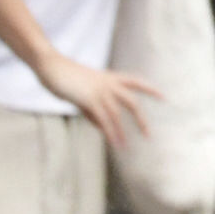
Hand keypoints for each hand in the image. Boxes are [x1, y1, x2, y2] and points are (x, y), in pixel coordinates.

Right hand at [41, 55, 157, 149]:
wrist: (51, 65)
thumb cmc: (63, 77)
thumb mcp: (81, 94)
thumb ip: (93, 111)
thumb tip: (103, 128)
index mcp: (108, 77)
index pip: (135, 82)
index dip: (150, 89)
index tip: (163, 97)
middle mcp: (108, 83)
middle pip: (131, 101)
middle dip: (140, 118)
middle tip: (148, 134)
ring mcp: (99, 90)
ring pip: (118, 114)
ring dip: (123, 132)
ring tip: (127, 148)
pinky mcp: (89, 98)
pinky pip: (104, 118)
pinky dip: (110, 132)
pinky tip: (114, 143)